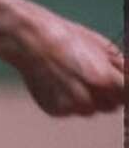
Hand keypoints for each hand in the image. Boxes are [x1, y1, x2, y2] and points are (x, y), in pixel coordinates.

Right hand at [0, 0, 124, 116]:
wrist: (28, 39)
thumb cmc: (65, 36)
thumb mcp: (101, 46)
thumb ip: (121, 67)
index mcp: (105, 80)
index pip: (128, 96)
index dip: (124, 90)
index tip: (119, 84)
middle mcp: (90, 99)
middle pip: (112, 105)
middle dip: (108, 92)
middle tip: (91, 71)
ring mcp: (71, 108)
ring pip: (91, 108)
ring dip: (87, 96)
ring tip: (69, 72)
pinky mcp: (56, 111)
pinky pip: (71, 109)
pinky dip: (68, 98)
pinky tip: (56, 79)